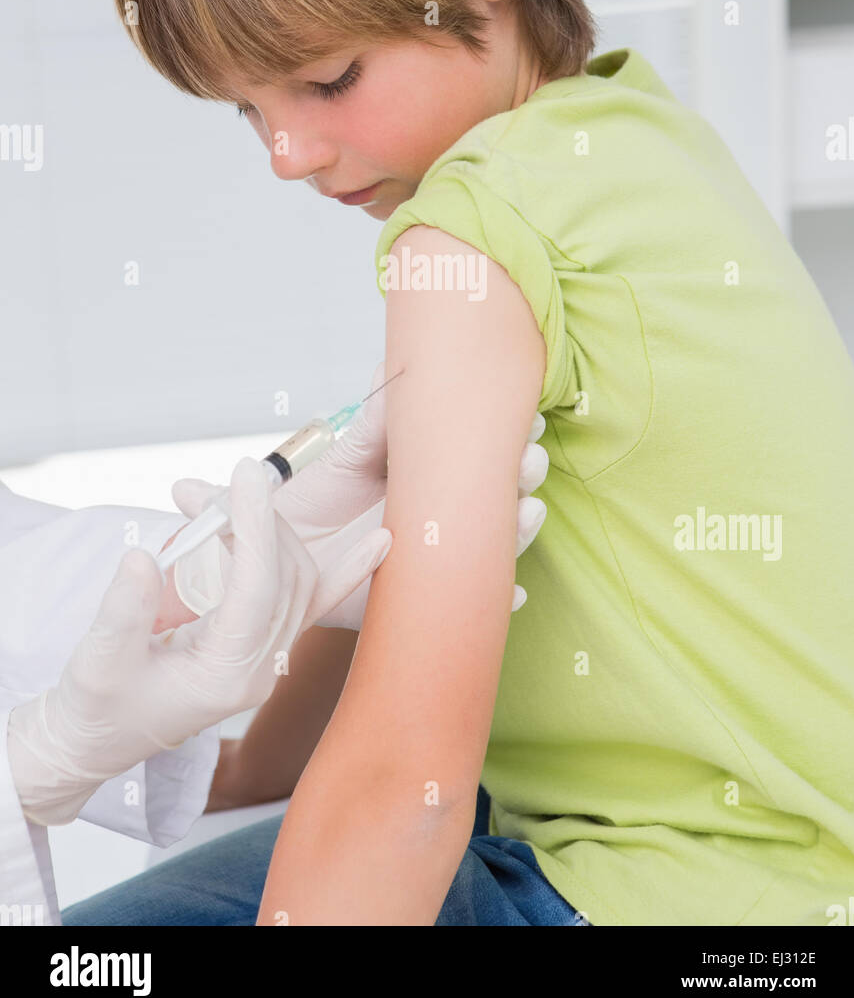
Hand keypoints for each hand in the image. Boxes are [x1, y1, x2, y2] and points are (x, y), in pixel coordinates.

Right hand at [7, 457, 390, 826]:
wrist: (98, 741)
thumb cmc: (97, 707)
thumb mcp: (95, 662)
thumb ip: (121, 611)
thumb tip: (142, 557)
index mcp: (226, 678)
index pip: (255, 587)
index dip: (253, 527)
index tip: (245, 476)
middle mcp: (262, 670)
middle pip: (284, 575)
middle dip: (256, 520)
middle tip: (214, 484)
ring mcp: (270, 659)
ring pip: (297, 578)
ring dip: (269, 530)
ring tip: (219, 499)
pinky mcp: (266, 645)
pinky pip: (313, 602)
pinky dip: (345, 570)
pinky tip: (380, 542)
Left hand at [171, 359, 549, 628]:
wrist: (279, 590)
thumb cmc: (270, 539)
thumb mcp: (248, 526)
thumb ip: (224, 506)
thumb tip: (176, 489)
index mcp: (369, 468)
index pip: (416, 436)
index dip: (453, 420)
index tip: (487, 406)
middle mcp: (405, 499)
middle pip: (466, 475)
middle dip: (504, 462)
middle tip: (528, 455)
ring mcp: (422, 539)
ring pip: (479, 523)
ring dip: (513, 515)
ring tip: (533, 508)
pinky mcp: (422, 587)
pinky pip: (467, 584)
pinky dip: (497, 588)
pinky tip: (520, 592)